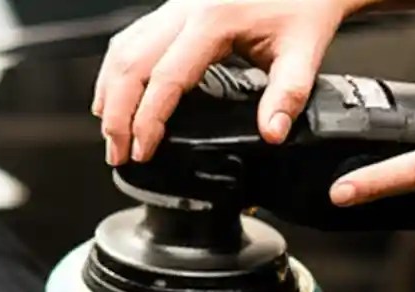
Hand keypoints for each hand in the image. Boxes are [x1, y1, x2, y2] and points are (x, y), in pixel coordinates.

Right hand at [94, 0, 359, 164]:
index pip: (165, 79)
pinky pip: (132, 39)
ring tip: (110, 134)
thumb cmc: (305, 4)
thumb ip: (287, 95)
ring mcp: (175, 7)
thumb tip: (272, 133)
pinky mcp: (174, 10)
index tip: (143, 151)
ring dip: (110, 93)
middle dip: (117, 115)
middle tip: (118, 153)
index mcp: (213, 21)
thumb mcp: (304, 51)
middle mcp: (185, 9)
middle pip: (130, 65)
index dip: (148, 119)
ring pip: (123, 50)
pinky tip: (115, 96)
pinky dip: (118, 72)